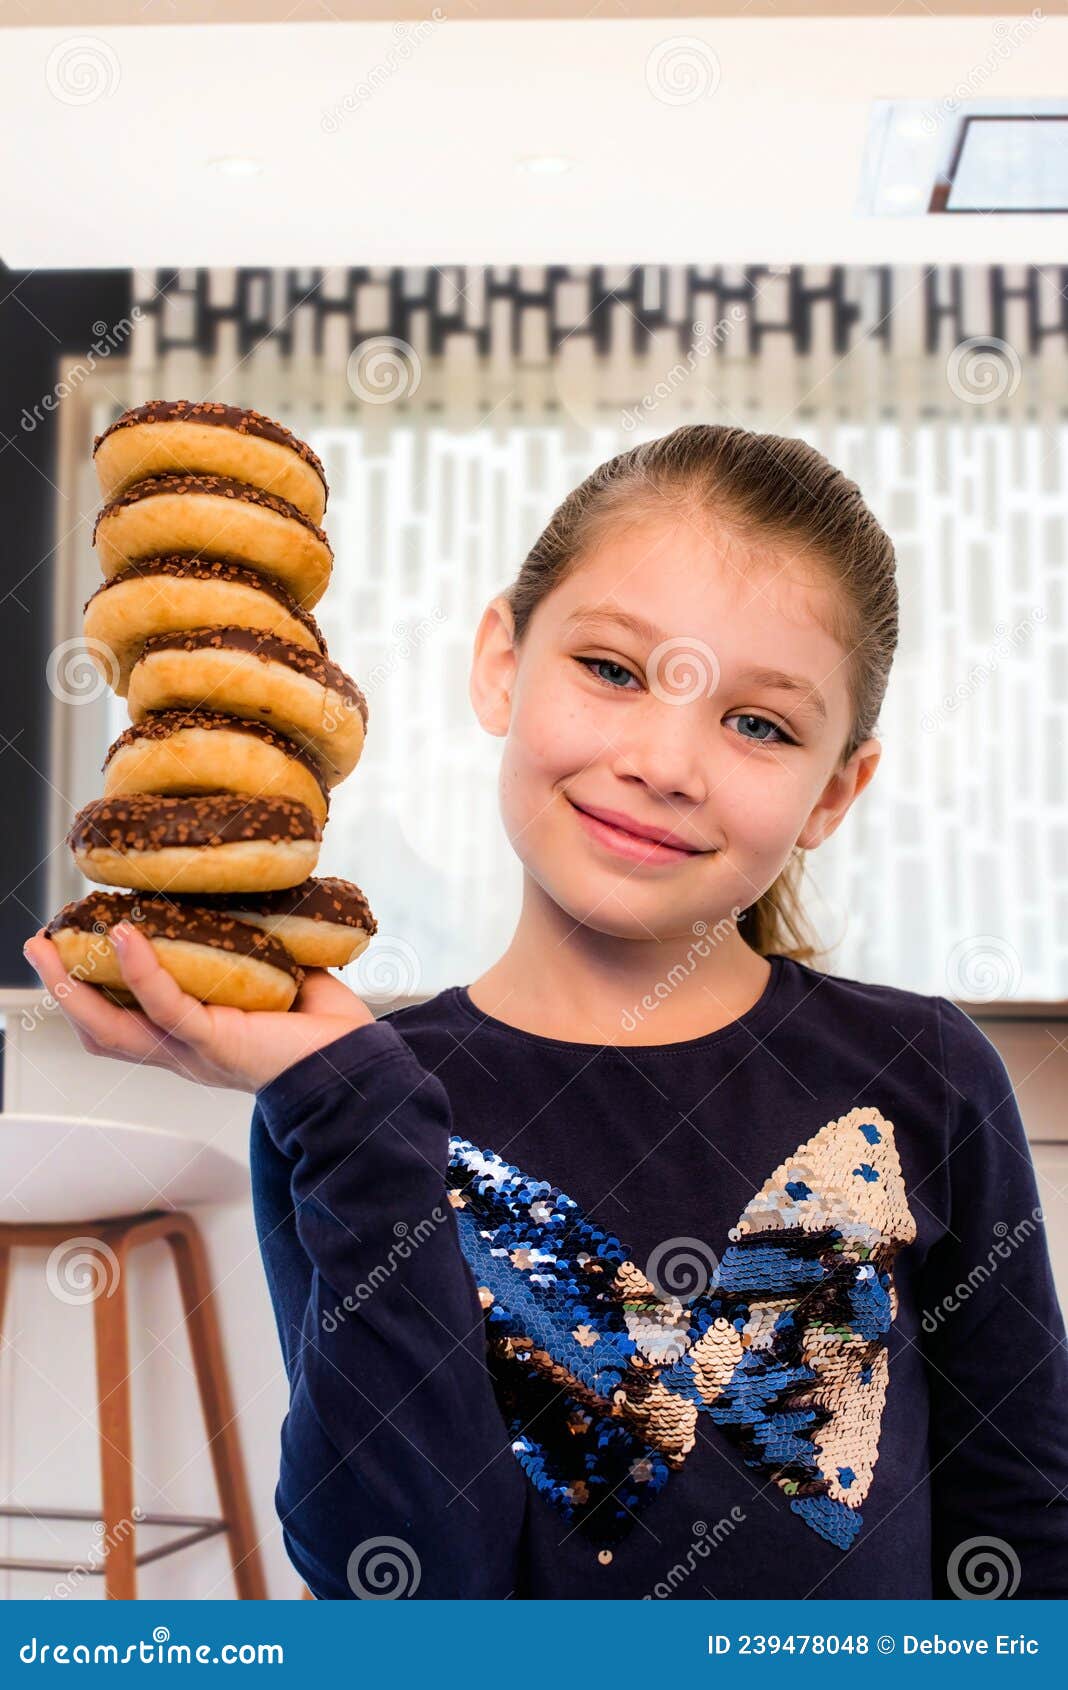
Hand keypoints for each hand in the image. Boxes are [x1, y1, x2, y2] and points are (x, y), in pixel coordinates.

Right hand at [22, 920, 377, 1093]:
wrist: (358, 1065)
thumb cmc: (324, 1027)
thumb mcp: (273, 976)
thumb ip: (247, 945)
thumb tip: (240, 897)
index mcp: (192, 1036)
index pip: (122, 1022)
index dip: (89, 992)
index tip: (67, 948)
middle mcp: (183, 1049)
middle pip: (101, 1030)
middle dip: (62, 989)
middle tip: (36, 945)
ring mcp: (194, 1050)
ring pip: (114, 1027)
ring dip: (74, 987)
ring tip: (48, 943)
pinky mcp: (216, 1042)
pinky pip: (166, 1005)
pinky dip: (141, 970)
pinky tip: (125, 935)